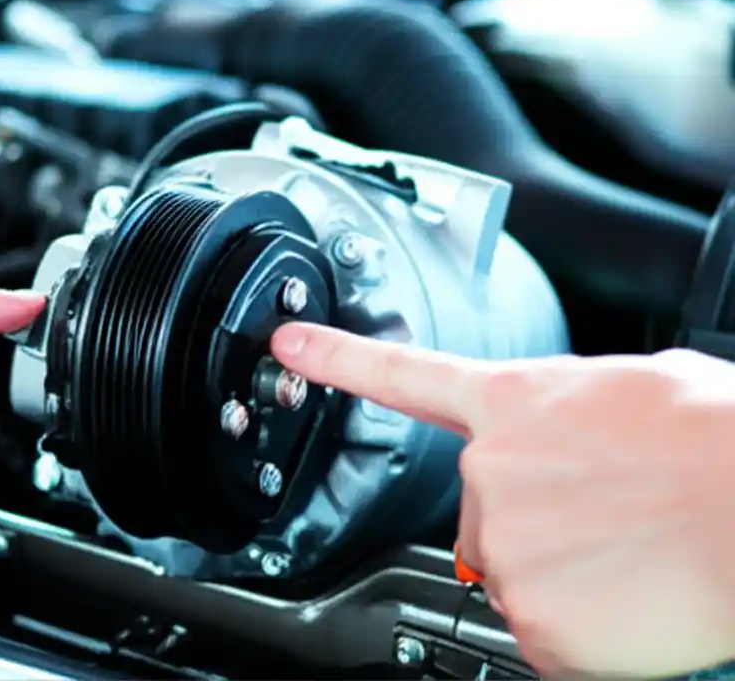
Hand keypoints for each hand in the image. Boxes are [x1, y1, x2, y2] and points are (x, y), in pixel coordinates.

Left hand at [271, 322, 734, 678]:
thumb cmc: (717, 441)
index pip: (404, 376)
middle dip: (538, 526)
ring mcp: (502, 547)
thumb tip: (577, 442)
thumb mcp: (637, 390)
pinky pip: (548, 635)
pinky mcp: (530, 619)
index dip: (339, 358)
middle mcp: (490, 472)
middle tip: (612, 522)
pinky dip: (588, 634)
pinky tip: (632, 600)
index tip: (290, 345)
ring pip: (518, 576)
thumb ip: (572, 418)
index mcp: (516, 404)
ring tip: (633, 555)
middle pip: (485, 516)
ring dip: (565, 578)